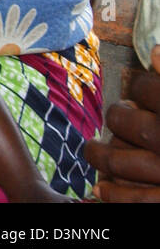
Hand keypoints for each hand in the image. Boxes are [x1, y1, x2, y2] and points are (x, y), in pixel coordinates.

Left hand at [85, 48, 159, 201]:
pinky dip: (113, 193)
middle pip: (124, 121)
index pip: (146, 87)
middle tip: (118, 117)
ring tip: (95, 152)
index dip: (140, 87)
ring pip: (118, 160)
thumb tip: (154, 50)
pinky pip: (132, 199)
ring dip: (102, 156)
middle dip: (118, 117)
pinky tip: (101, 188)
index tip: (139, 90)